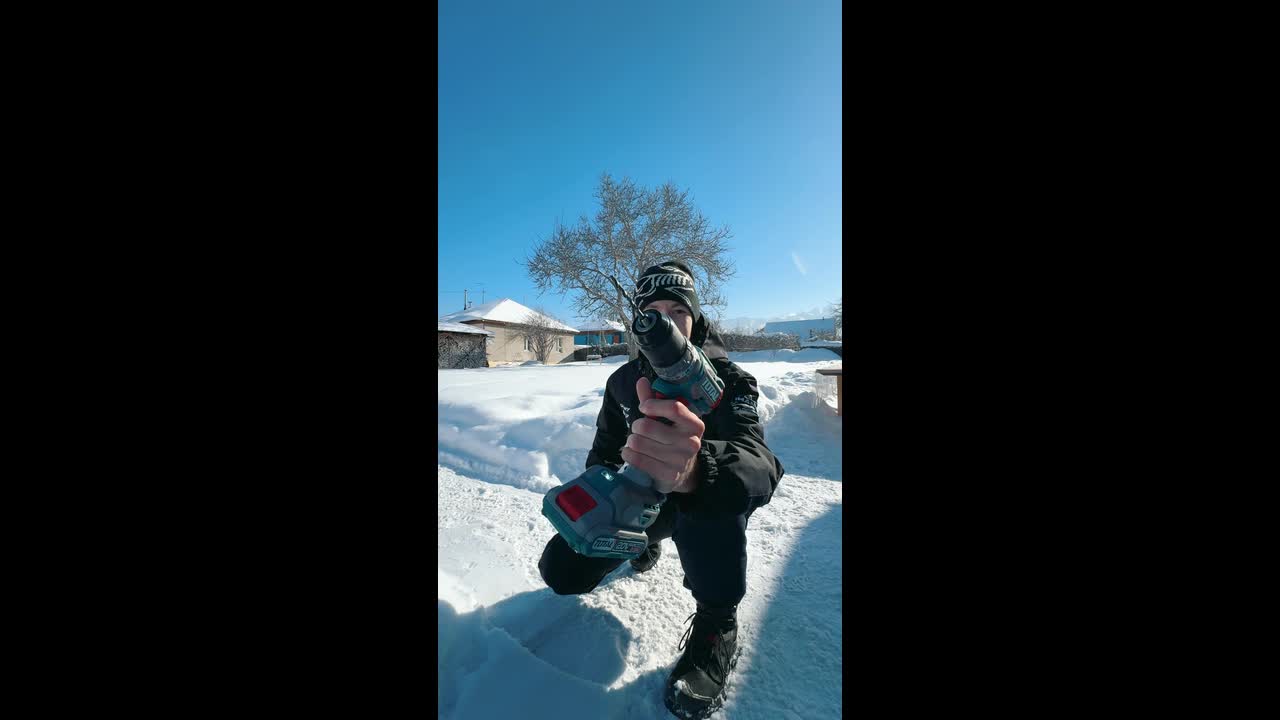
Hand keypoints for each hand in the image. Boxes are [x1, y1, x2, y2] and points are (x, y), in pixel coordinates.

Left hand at [621, 377, 704, 493]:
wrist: (683, 472)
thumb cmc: (671, 438)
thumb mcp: (667, 420)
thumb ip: (654, 400)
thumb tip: (642, 381)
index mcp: (694, 424)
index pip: (674, 408)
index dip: (653, 405)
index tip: (643, 407)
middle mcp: (691, 442)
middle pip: (648, 426)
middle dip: (636, 426)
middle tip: (639, 430)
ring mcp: (680, 460)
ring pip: (639, 442)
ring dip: (631, 441)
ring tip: (635, 442)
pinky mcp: (668, 475)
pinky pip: (637, 459)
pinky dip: (628, 454)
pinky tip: (630, 453)